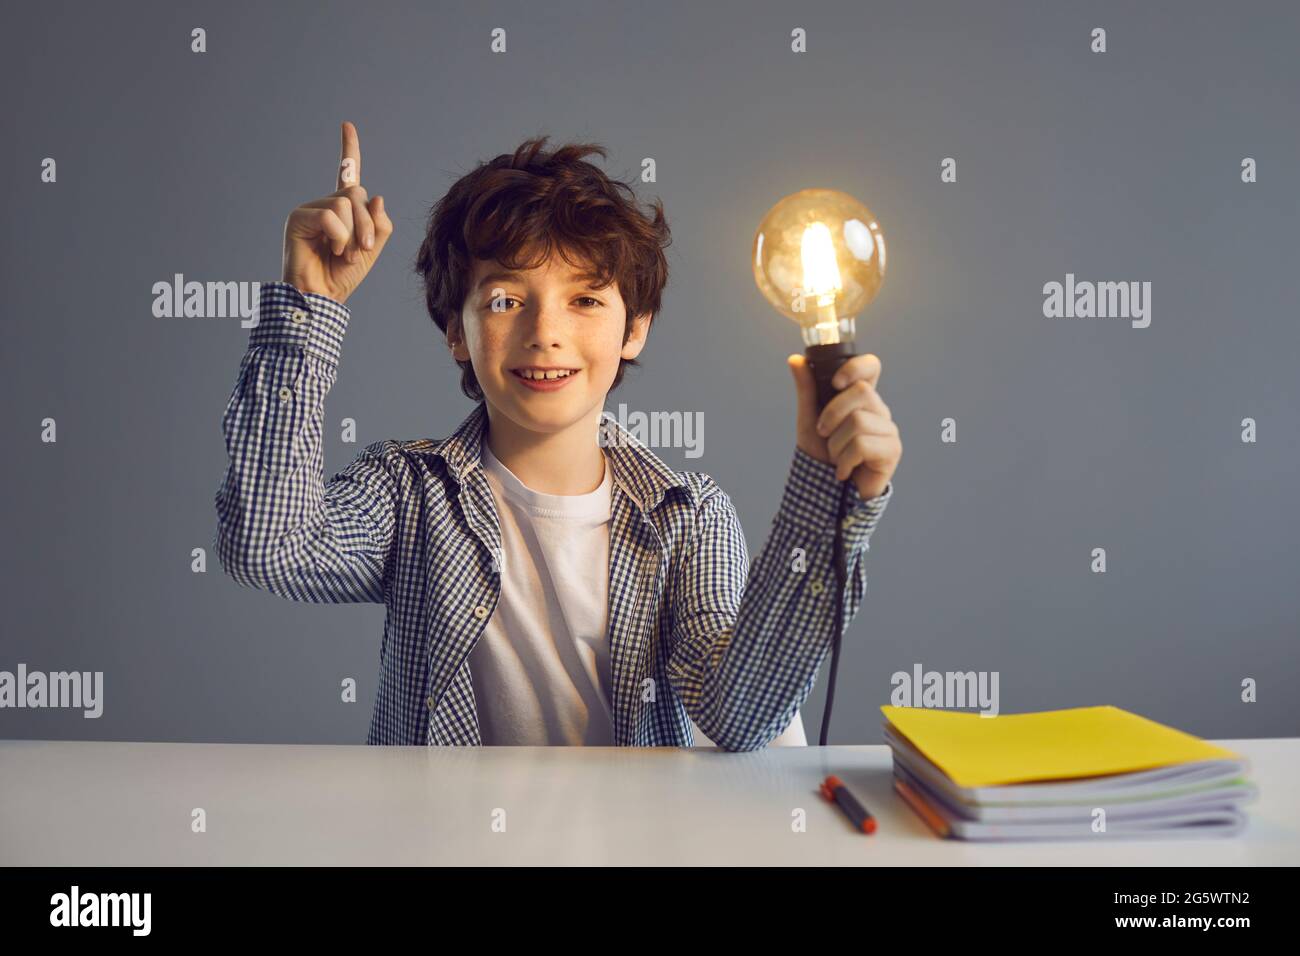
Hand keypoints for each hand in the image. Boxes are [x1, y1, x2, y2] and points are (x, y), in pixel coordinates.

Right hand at [281, 121, 393, 302]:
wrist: (321, 297)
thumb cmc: (342, 276)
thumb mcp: (371, 250)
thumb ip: (379, 225)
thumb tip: (378, 198)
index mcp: (343, 210)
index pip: (347, 175)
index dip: (348, 150)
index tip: (347, 125)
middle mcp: (326, 205)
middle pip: (358, 195)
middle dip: (367, 224)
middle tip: (362, 251)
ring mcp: (311, 210)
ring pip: (346, 204)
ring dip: (353, 234)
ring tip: (344, 255)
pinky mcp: (298, 218)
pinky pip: (330, 215)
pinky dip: (338, 236)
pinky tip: (331, 251)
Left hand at [788, 352, 901, 500]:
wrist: (829, 491)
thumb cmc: (823, 454)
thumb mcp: (809, 419)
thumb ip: (807, 390)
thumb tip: (796, 359)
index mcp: (861, 398)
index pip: (871, 366)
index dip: (856, 367)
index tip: (835, 382)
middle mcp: (879, 410)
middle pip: (862, 392)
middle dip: (832, 414)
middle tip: (824, 433)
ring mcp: (888, 429)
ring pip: (859, 421)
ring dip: (836, 444)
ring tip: (835, 457)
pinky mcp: (892, 450)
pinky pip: (863, 445)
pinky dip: (844, 460)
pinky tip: (843, 471)